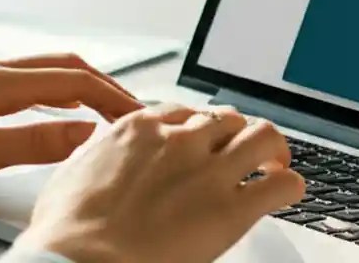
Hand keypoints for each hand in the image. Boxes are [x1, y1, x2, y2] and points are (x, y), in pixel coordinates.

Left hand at [0, 53, 142, 188]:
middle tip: (132, 111)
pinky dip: (51, 90)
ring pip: (43, 71)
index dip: (113, 99)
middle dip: (105, 86)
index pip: (75, 81)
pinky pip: (22, 80)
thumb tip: (85, 135)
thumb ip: (34, 144)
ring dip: (79, 85)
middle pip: (64, 66)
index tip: (140, 118)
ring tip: (101, 109)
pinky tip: (48, 109)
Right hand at [15, 104, 303, 262]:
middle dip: (236, 134)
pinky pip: (282, 185)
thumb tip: (93, 159)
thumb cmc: (68, 231)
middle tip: (239, 153)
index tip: (200, 139)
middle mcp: (179, 141)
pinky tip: (286, 194)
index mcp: (139, 129)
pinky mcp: (232, 210)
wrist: (83, 260)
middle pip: (226, 118)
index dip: (197, 126)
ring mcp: (208, 172)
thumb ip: (95, 158)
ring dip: (273, 149)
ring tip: (275, 165)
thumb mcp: (71, 174)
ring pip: (263, 137)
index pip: (183, 111)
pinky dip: (291, 186)